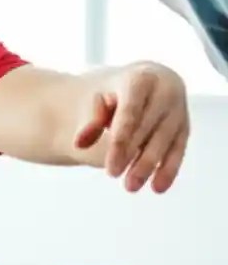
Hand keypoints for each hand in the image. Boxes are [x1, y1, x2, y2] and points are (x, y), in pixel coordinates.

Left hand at [74, 61, 188, 192]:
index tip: (110, 166)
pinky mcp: (184, 124)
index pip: (131, 112)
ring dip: (149, 165)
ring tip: (131, 186)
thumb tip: (79, 143)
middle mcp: (166, 89)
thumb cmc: (113, 92)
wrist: (139, 83)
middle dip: (132, 154)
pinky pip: (178, 148)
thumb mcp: (96, 99)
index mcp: (141, 78)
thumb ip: (90, 119)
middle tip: (114, 175)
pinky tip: (157, 186)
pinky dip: (168, 168)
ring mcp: (178, 107)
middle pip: (148, 127)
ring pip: (165, 140)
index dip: (121, 141)